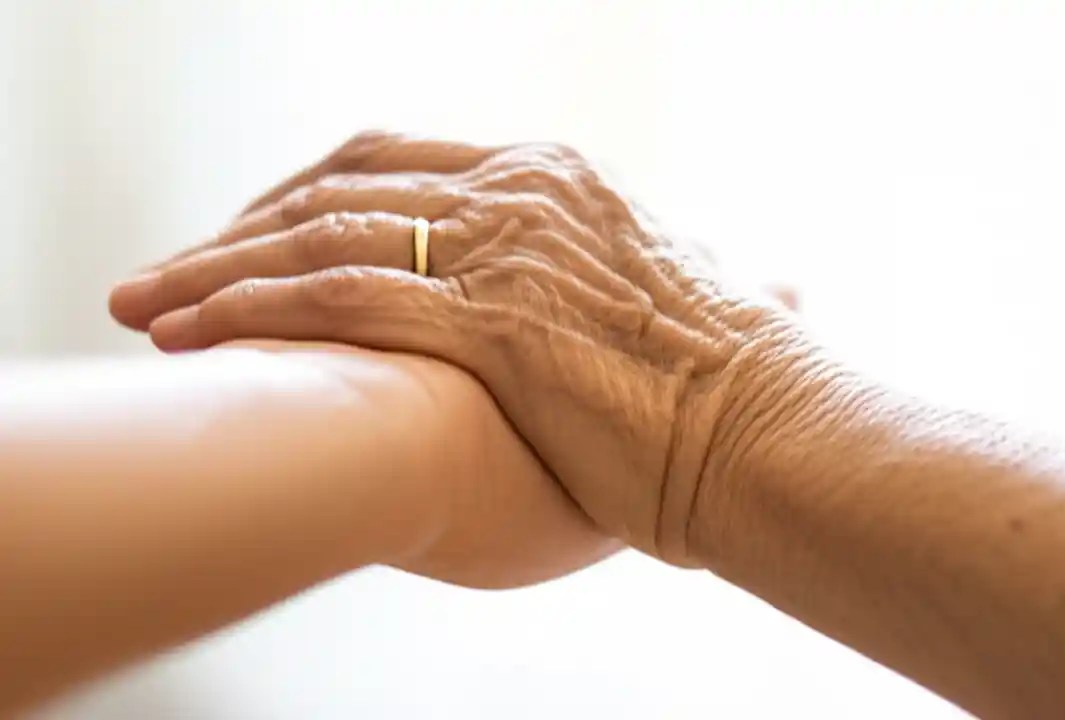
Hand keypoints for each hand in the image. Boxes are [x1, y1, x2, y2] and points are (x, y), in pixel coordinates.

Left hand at [110, 133, 802, 563]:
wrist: (775, 438)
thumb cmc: (741, 391)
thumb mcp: (710, 305)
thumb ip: (699, 274)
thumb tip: (777, 279)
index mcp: (560, 180)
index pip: (395, 165)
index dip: (302, 198)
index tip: (247, 242)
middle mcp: (523, 192)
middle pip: (338, 189)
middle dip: (239, 228)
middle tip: (171, 272)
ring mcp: (506, 249)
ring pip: (323, 239)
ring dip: (220, 271)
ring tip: (148, 306)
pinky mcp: (493, 321)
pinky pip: (342, 301)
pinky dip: (255, 313)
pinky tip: (196, 336)